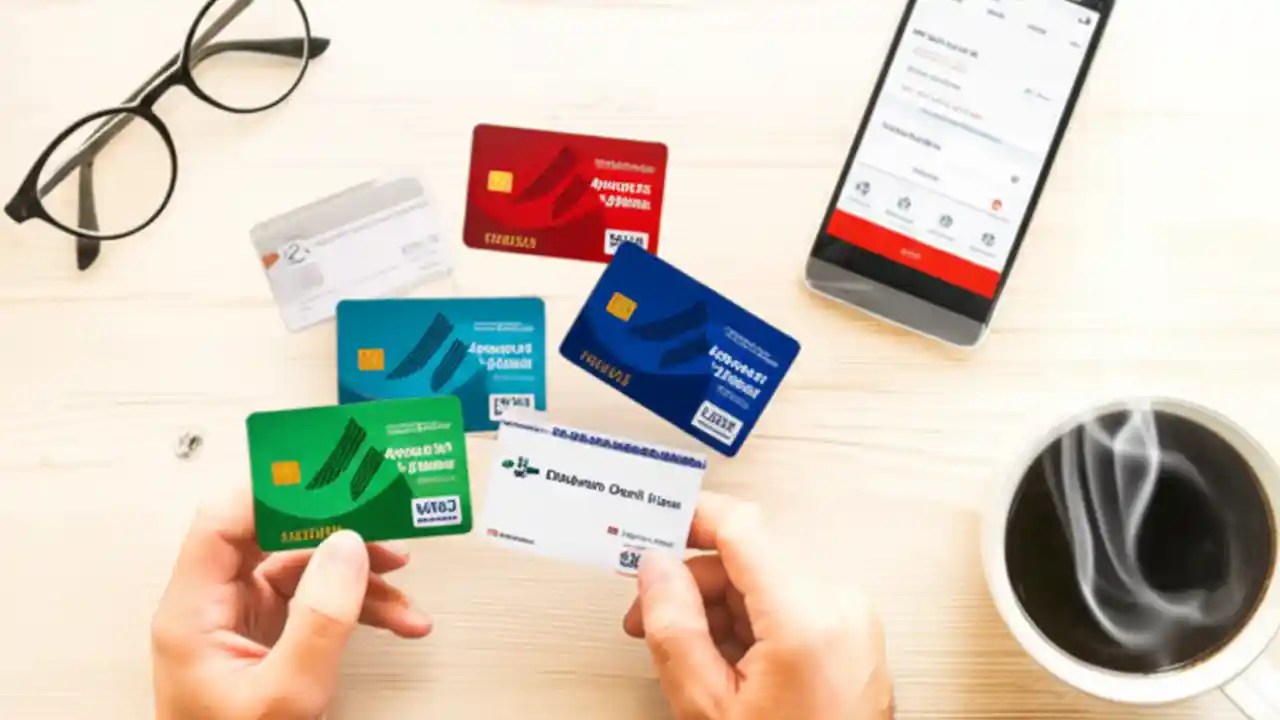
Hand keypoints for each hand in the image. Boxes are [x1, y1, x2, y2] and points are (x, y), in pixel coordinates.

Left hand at [152, 485, 431, 719]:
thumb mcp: (285, 693)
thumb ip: (319, 620)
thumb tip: (347, 546)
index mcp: (193, 610)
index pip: (224, 519)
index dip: (275, 492)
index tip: (329, 481)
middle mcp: (214, 604)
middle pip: (274, 535)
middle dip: (337, 529)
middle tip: (382, 516)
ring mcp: (244, 618)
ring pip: (308, 566)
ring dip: (361, 572)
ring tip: (403, 582)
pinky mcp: (271, 634)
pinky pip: (320, 600)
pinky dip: (362, 605)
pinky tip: (398, 618)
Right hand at [624, 493, 893, 719]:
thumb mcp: (707, 707)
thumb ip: (673, 627)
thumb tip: (656, 570)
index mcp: (807, 617)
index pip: (742, 527)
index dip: (690, 517)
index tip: (655, 519)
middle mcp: (839, 608)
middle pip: (747, 560)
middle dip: (691, 583)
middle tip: (648, 614)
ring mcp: (852, 622)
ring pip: (765, 584)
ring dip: (717, 607)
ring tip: (686, 653)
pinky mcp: (853, 638)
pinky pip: (789, 608)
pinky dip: (749, 625)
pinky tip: (723, 662)